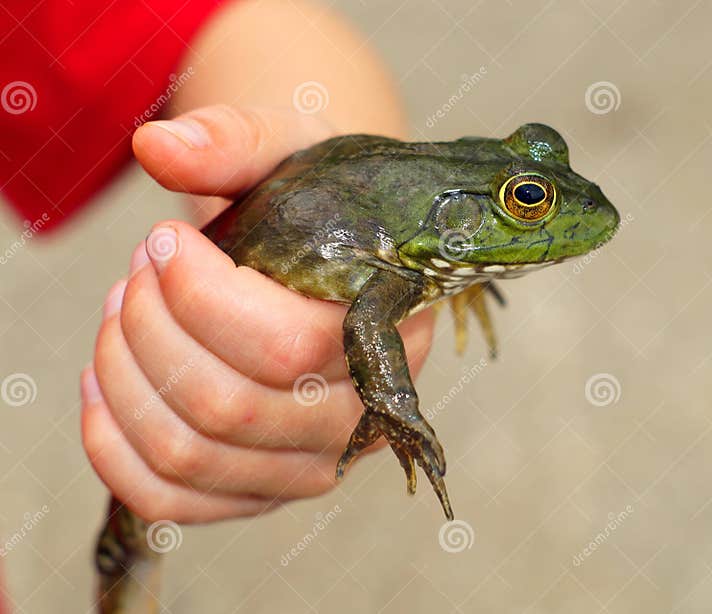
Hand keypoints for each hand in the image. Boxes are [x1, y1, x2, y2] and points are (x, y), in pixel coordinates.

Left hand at [80, 105, 434, 522]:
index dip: (200, 295)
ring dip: (123, 374)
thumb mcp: (291, 155)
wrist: (330, 263)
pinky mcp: (259, 493)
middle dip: (149, 326)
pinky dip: (112, 446)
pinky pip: (170, 499)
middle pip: (224, 406)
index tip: (165, 241)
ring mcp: (308, 466)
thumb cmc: (317, 211)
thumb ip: (233, 141)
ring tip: (121, 311)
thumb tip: (154, 148)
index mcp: (384, 333)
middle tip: (138, 271)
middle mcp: (356, 418)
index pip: (285, 346)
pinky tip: (102, 381)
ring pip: (187, 453)